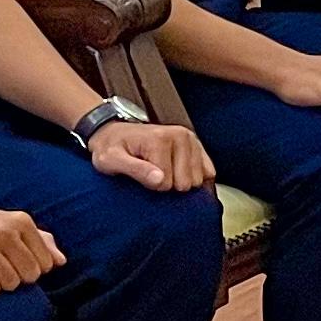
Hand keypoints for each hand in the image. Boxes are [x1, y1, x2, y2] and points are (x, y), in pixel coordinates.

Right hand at [0, 206, 61, 296]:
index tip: (8, 261)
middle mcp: (3, 230)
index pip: (46, 264)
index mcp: (19, 220)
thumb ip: (38, 241)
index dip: (28, 269)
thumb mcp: (3, 225)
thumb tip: (62, 262)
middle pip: (30, 276)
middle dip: (14, 278)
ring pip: (11, 285)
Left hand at [89, 119, 212, 192]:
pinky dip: (198, 180)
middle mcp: (180, 136)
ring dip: (182, 183)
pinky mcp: (197, 146)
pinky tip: (181, 178)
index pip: (166, 184)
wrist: (115, 133)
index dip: (152, 188)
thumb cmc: (110, 149)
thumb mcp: (111, 161)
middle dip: (170, 187)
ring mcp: (191, 140)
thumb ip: (135, 170)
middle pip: (186, 183)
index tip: (140, 178)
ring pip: (198, 180)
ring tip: (165, 174)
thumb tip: (160, 181)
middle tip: (152, 177)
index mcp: (160, 139)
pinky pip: (209, 172)